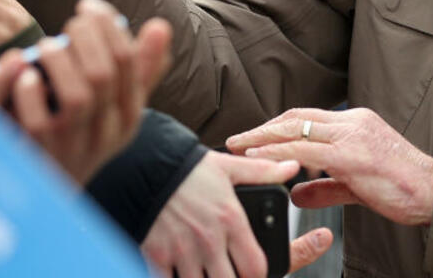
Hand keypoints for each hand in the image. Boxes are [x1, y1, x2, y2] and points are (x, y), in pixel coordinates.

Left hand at [0, 0, 171, 183]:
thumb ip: (140, 69)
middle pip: (103, 76)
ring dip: (59, 62)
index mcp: (129, 117)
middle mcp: (106, 134)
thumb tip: (160, 25)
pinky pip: (39, 123)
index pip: (128, 63)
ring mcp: (73, 147)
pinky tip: (26, 76)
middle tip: (69, 22)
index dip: (109, 27)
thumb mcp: (117, 105)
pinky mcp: (40, 156)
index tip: (89, 6)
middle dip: (85, 38)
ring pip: (77, 99)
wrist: (51, 189)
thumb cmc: (83, 133)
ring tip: (47, 45)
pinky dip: (32, 94)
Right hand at [142, 151, 333, 277]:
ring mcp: (182, 251)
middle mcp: (209, 240)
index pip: (255, 267)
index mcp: (230, 220)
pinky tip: (179, 270)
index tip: (249, 270)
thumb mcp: (227, 166)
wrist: (140, 166)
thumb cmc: (184, 168)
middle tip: (225, 270)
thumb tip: (292, 168)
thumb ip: (262, 170)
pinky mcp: (157, 256)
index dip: (256, 275)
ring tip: (203, 269)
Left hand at [226, 108, 432, 226]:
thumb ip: (326, 188)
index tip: (254, 137)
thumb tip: (297, 195)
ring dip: (262, 139)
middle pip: (295, 118)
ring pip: (295, 129)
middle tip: (236, 140)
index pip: (307, 118)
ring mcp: (352, 136)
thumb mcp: (357, 186)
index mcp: (356, 123)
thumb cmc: (404, 189)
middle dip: (262, 129)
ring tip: (239, 148)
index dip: (277, 127)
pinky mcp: (352, 155)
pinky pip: (305, 150)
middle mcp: (352, 122)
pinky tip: (261, 158)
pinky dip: (278, 153)